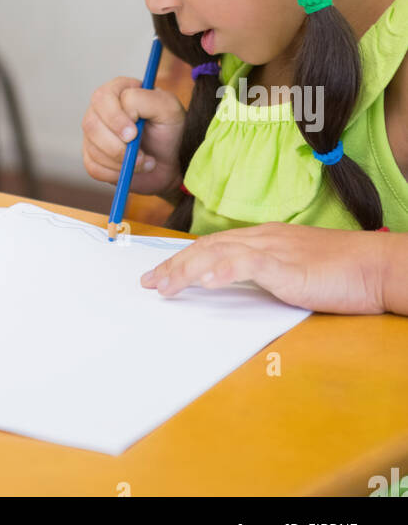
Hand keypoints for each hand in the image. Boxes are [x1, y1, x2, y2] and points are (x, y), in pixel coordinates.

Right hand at [82, 75, 185, 198]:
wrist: (172, 161)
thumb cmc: (171, 130)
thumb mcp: (168, 108)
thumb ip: (144, 99)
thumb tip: (123, 110)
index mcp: (117, 90)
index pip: (102, 98)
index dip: (115, 118)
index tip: (134, 134)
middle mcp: (100, 109)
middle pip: (91, 124)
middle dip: (117, 146)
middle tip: (141, 154)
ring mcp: (94, 133)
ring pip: (92, 148)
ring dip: (121, 162)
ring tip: (144, 161)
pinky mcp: (92, 156)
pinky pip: (93, 167)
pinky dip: (114, 173)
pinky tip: (131, 170)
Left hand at [140, 222, 389, 313]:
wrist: (375, 265)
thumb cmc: (342, 271)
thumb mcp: (294, 270)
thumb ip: (265, 274)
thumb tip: (237, 285)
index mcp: (263, 239)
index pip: (213, 246)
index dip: (183, 259)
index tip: (161, 274)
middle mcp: (262, 238)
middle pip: (207, 248)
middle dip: (174, 266)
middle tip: (149, 283)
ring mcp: (273, 249)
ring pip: (218, 254)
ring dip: (186, 270)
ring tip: (164, 285)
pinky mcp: (286, 265)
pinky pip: (248, 265)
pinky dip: (223, 271)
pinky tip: (204, 280)